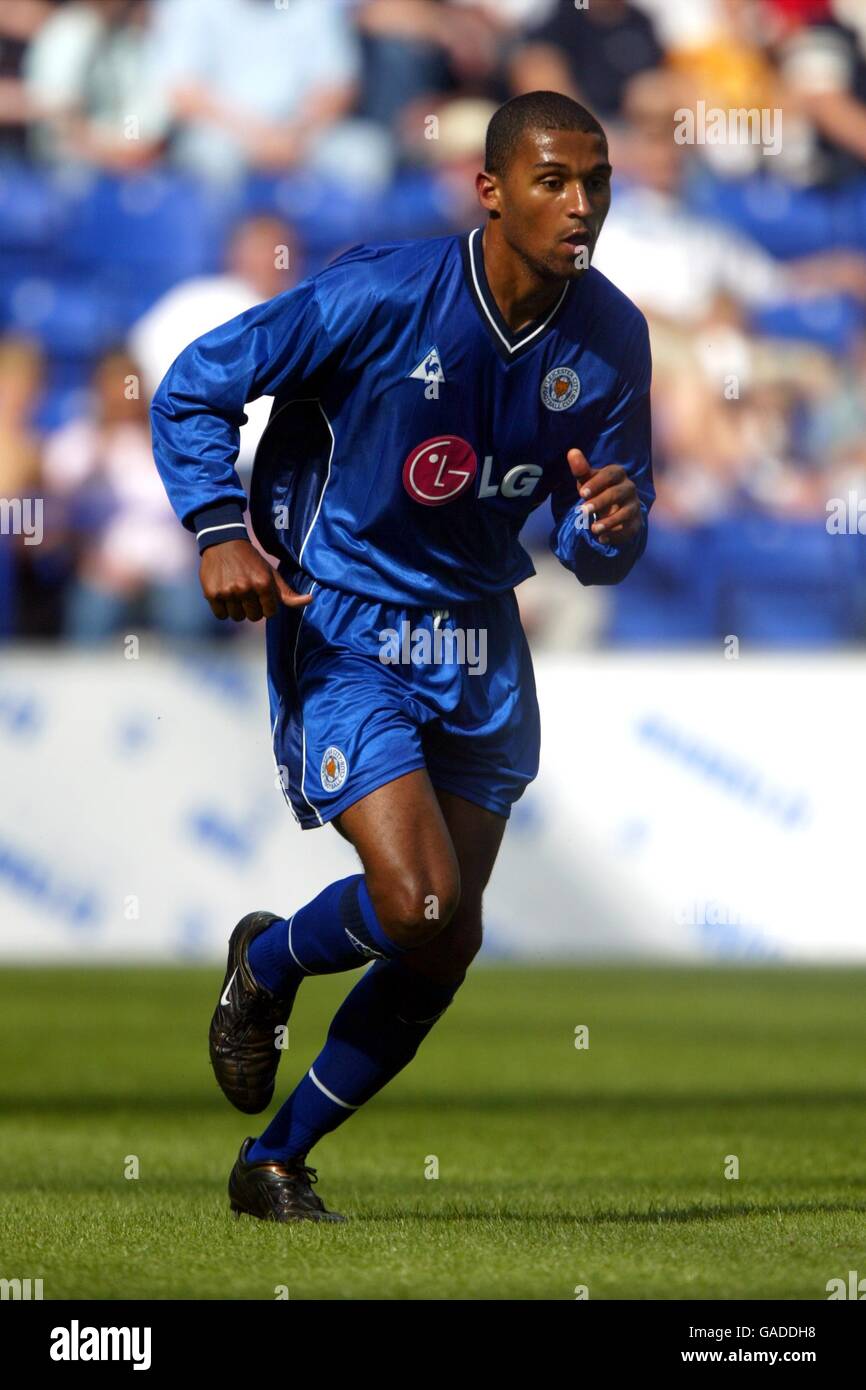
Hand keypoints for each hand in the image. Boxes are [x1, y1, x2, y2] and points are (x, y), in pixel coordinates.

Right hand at [199, 539, 313, 621]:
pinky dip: (223, 609)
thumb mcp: (272, 574)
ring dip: (237, 609)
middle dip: (252, 608)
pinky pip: (221, 615)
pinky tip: (224, 594)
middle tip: (247, 592)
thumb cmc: (252, 561)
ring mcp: (227, 592)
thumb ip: (289, 593)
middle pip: (254, 617)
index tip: (260, 593)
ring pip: (237, 617)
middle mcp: (245, 588)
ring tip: (235, 592)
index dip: (266, 605)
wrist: (223, 542)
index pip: (270, 613)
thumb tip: (310, 600)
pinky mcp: (212, 594)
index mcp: (263, 583)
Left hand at [567, 448, 641, 546]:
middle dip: (600, 502)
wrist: (612, 509)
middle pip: (618, 493)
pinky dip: (616, 535)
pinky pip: (629, 529)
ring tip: (593, 529)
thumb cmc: (596, 490)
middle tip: (583, 511)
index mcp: (617, 474)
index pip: (610, 474)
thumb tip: (572, 452)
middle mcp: (629, 488)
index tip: (582, 493)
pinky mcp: (635, 522)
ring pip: (626, 513)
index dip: (597, 483)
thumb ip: (580, 469)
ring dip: (609, 521)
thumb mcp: (587, 481)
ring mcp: (634, 506)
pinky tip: (602, 539)